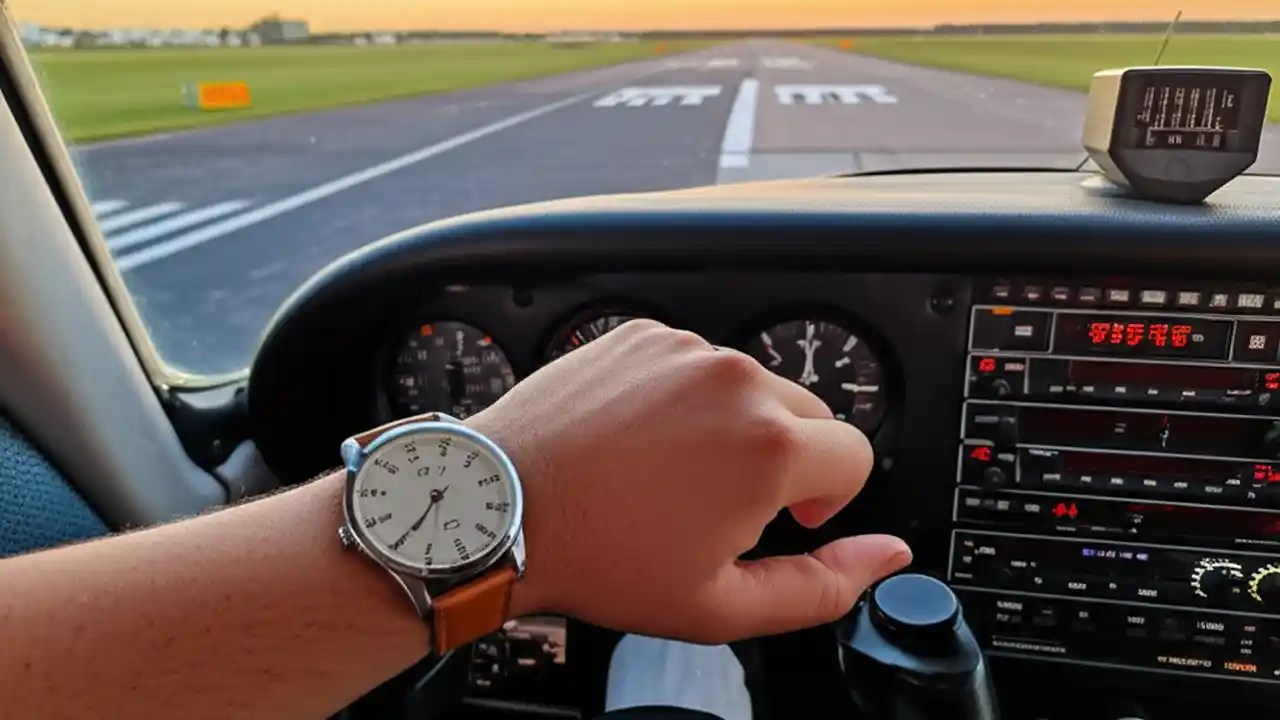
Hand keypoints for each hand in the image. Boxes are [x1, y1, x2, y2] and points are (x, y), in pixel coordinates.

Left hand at [467, 320, 909, 642]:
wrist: (500, 508)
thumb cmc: (601, 557)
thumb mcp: (721, 605)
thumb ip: (825, 586)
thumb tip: (887, 556)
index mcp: (769, 445)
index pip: (854, 456)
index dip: (828, 499)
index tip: (786, 517)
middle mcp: (735, 380)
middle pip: (807, 417)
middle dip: (783, 462)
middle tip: (723, 505)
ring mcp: (685, 350)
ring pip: (749, 387)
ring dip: (733, 426)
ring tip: (671, 474)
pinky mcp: (642, 335)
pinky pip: (694, 364)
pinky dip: (684, 397)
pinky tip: (641, 441)